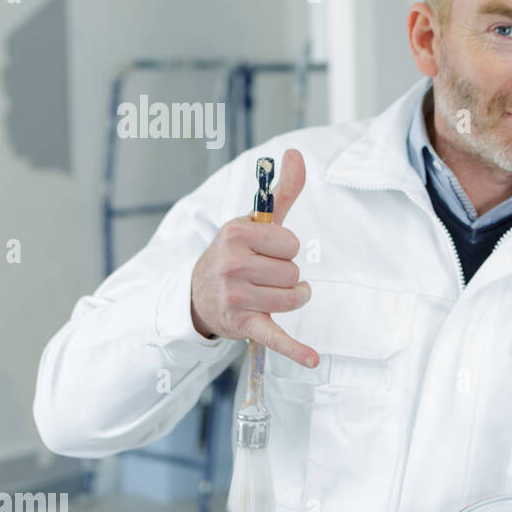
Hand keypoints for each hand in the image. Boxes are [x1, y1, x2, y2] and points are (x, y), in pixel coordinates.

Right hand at [190, 148, 318, 367]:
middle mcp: (232, 263)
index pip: (292, 244)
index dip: (285, 251)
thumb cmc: (236, 253)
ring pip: (293, 298)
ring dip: (289, 299)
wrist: (198, 294)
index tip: (266, 253)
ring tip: (267, 295)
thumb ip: (281, 190)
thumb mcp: (254, 221)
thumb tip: (294, 151)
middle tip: (261, 277)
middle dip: (286, 277)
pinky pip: (275, 337)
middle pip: (294, 273)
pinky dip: (295, 350)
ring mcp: (236, 296)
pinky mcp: (243, 324)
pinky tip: (312, 360)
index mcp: (236, 233)